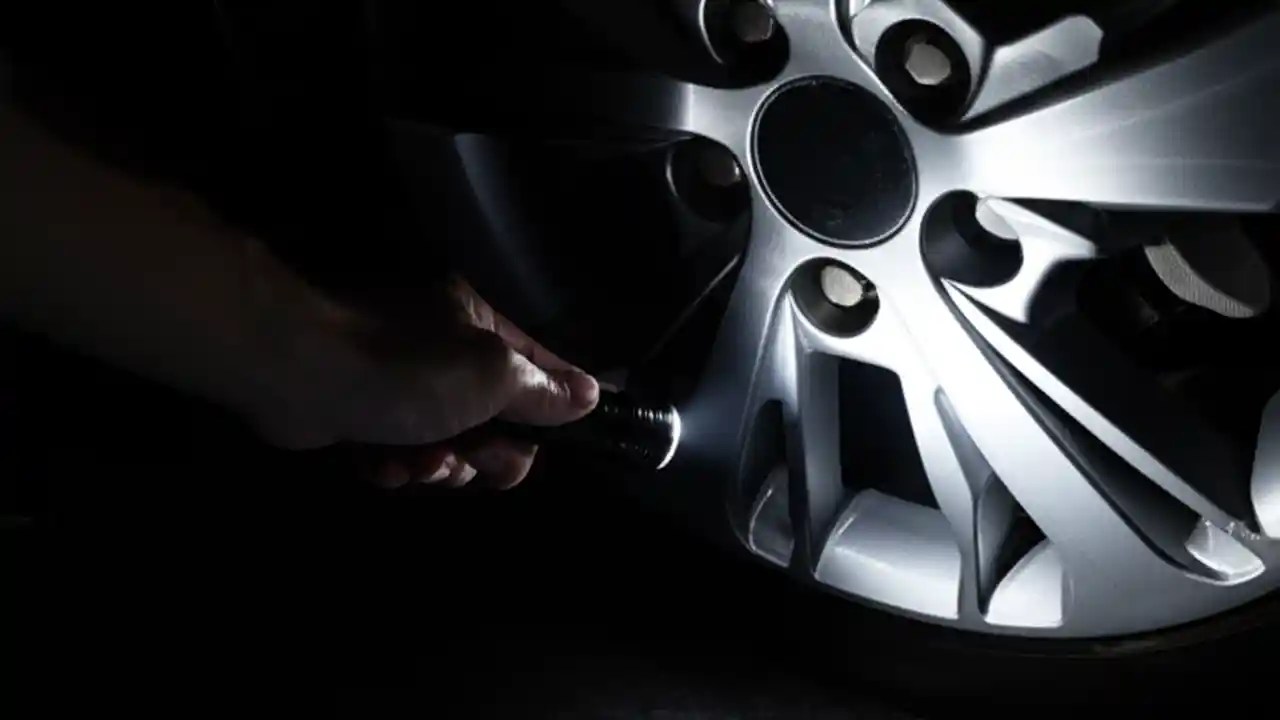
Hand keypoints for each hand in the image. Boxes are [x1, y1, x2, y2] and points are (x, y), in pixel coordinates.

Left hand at [254, 277, 598, 489]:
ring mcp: (402, 382)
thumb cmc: (404, 369)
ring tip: (415, 463)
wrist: (295, 373)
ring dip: (438, 465)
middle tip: (470, 460)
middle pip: (497, 421)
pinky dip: (396, 465)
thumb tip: (590, 393)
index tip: (553, 440)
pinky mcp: (362, 414)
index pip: (542, 368)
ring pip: (449, 445)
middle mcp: (445, 348)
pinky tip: (381, 466)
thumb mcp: (491, 377)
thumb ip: (543, 390)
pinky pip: (401, 452)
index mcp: (481, 325)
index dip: (554, 409)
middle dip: (485, 453)